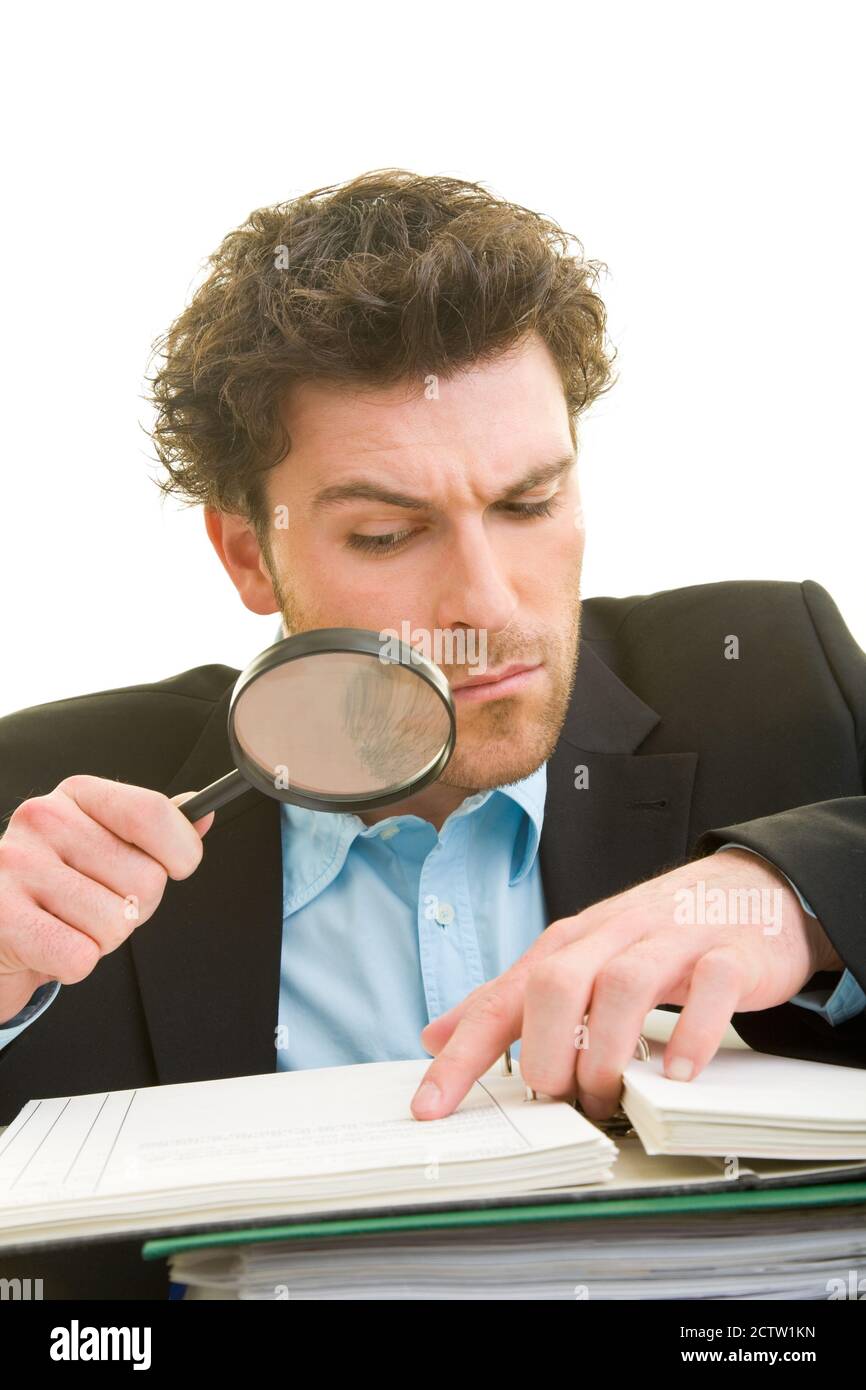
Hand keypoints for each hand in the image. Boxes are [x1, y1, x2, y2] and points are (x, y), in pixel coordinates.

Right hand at [0, 776, 212, 1021]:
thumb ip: (150, 832)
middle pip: (146, 879)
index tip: (177, 867)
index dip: (182, 852)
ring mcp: (16, 865)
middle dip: (135, 908)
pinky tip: (49, 946)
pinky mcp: (1, 917)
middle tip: (96, 906)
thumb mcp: (103, 847)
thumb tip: (202, 813)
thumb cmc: (57, 890)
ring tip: (69, 924)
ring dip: (102, 940)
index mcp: (76, 795)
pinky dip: (73, 965)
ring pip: (117, 923)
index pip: (153, 813)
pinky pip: (79, 957)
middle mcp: (43, 819)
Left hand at [410, 848, 842, 1120]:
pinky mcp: (727, 954)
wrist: (748, 889)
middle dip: (544, 1051)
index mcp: (567, 945)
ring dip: (607, 1051)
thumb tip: (437, 1035)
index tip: (430, 1107)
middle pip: (556, 983)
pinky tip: (677, 1073)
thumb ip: (509, 998)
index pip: (501, 998)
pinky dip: (692, 1034)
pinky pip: (709, 988)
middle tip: (554, 1098)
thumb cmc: (651, 936)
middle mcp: (611, 937)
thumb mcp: (575, 959)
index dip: (462, 1054)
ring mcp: (670, 942)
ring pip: (624, 985)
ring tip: (609, 1098)